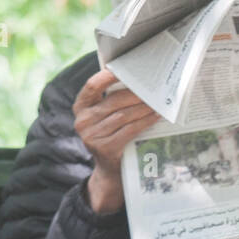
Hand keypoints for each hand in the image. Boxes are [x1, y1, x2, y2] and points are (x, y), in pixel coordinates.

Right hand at [73, 68, 161, 212]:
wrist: (109, 170)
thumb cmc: (109, 136)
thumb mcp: (103, 117)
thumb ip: (110, 100)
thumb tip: (135, 79)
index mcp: (80, 108)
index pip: (92, 86)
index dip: (107, 76)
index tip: (125, 68)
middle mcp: (83, 121)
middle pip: (114, 101)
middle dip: (136, 93)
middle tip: (154, 87)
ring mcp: (92, 136)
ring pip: (124, 115)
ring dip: (144, 107)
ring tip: (158, 102)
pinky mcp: (105, 148)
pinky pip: (130, 130)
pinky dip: (145, 122)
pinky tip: (155, 117)